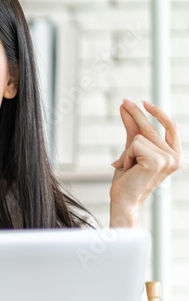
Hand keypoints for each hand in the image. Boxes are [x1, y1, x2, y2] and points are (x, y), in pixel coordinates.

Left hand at [109, 99, 181, 226]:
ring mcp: (169, 158)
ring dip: (128, 151)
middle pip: (152, 127)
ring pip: (140, 137)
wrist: (124, 199)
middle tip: (124, 101)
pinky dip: (127, 154)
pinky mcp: (157, 160)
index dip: (157, 113)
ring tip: (129, 166)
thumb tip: (126, 107)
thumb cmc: (128, 179)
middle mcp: (175, 156)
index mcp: (174, 155)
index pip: (170, 127)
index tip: (141, 102)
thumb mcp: (132, 151)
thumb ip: (132, 130)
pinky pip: (135, 144)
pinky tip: (129, 168)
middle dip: (136, 113)